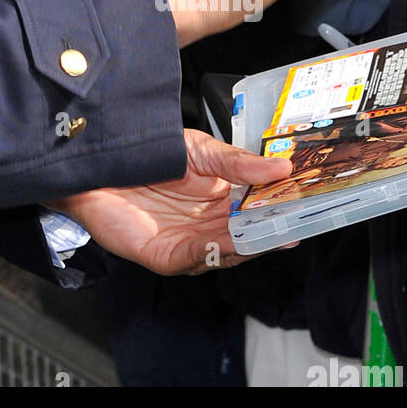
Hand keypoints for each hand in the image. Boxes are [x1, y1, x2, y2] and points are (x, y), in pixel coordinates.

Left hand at [46, 129, 291, 275]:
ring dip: (250, 242)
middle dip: (275, 229)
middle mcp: (210, 227)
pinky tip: (228, 239)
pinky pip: (194, 257)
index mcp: (223, 202)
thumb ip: (237, 162)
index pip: (262, 211)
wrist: (96, 161)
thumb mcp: (199, 150)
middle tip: (300, 221)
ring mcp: (189, 244)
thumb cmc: (147, 154)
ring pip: (228, 250)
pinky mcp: (164, 256)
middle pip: (250, 235)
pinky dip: (213, 249)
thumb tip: (282, 168)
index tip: (310, 201)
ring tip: (273, 232)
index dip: (285, 207)